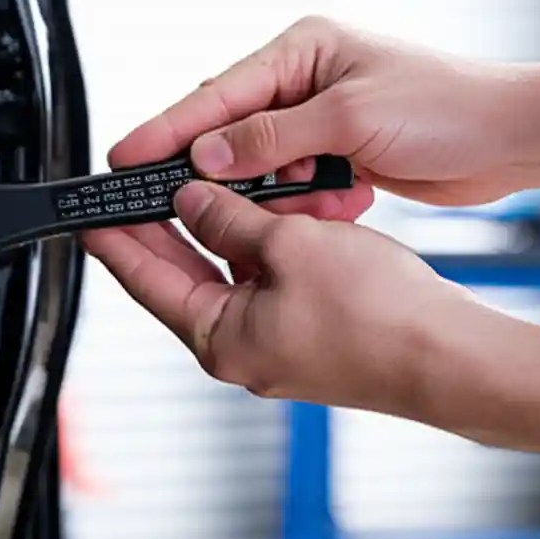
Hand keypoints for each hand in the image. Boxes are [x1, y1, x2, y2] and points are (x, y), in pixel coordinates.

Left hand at [81, 181, 477, 413]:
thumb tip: (192, 201)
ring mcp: (274, 342)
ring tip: (221, 182)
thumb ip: (229, 220)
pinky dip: (270, 241)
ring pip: (233, 270)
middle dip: (167, 224)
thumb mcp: (288, 246)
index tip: (90, 213)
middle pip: (184, 275)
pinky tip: (278, 207)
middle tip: (141, 185)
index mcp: (220, 338)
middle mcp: (239, 347)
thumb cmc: (377, 318)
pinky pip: (272, 277)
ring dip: (231, 224)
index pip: (146, 281)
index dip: (115, 241)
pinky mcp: (307, 331)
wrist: (448, 356)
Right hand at [110, 16, 527, 212]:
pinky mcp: (338, 154)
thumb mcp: (351, 119)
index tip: (126, 157)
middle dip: (226, 173)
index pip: (217, 95)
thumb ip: (273, 139)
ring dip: (283, 196)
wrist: (509, 140)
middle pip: (233, 132)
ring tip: (323, 199)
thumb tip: (208, 156)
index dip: (167, 129)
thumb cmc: (445, 108)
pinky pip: (298, 186)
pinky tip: (346, 204)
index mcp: (302, 51)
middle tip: (190, 205)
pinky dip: (313, 204)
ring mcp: (321, 119)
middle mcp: (305, 81)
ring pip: (265, 168)